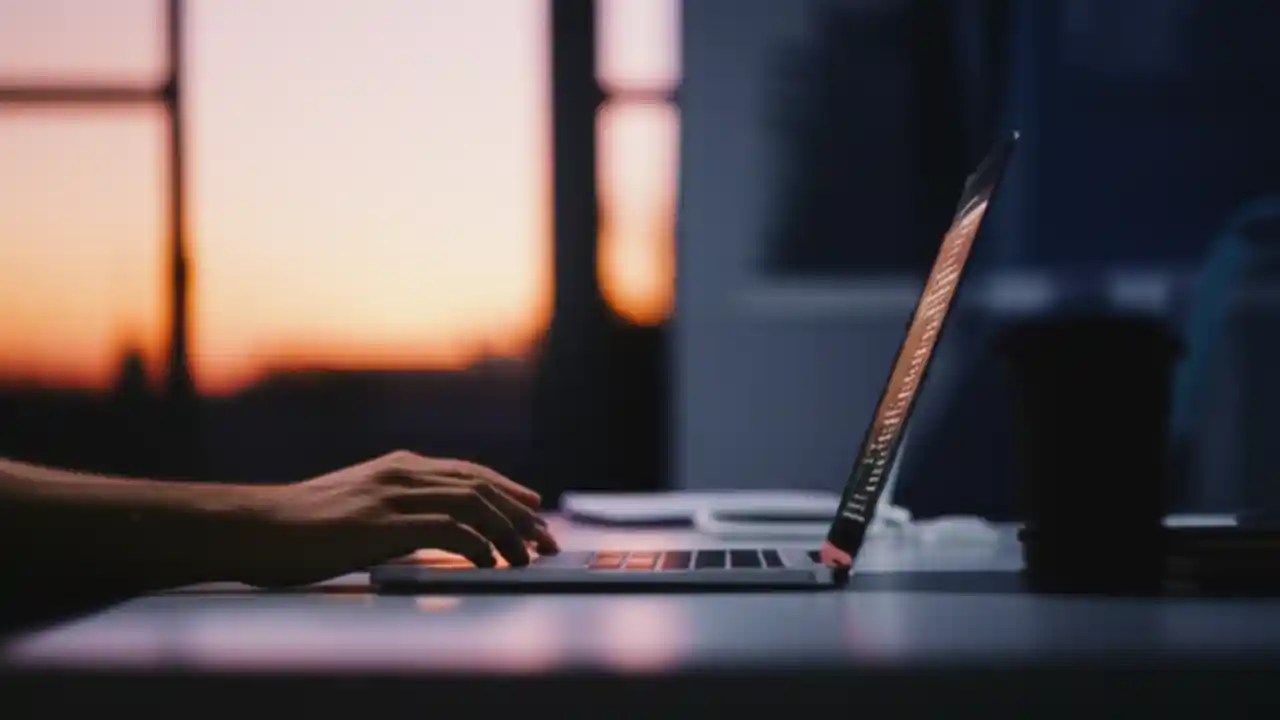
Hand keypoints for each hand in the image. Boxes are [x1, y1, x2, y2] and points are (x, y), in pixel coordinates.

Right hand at [240, 450, 557, 586]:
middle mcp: (401, 473)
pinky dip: (477, 545)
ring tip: (525, 557)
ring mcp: (392, 496)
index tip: (534, 509)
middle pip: (480, 486)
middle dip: (520, 514)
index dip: (507, 490)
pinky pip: (448, 530)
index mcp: (397, 467)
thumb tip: (433, 533)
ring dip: (507, 532)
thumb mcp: (355, 508)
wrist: (254, 526)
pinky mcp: (382, 524)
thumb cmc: (297, 527)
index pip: (469, 473)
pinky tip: (487, 563)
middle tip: (546, 540)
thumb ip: (395, 512)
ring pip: (473, 504)